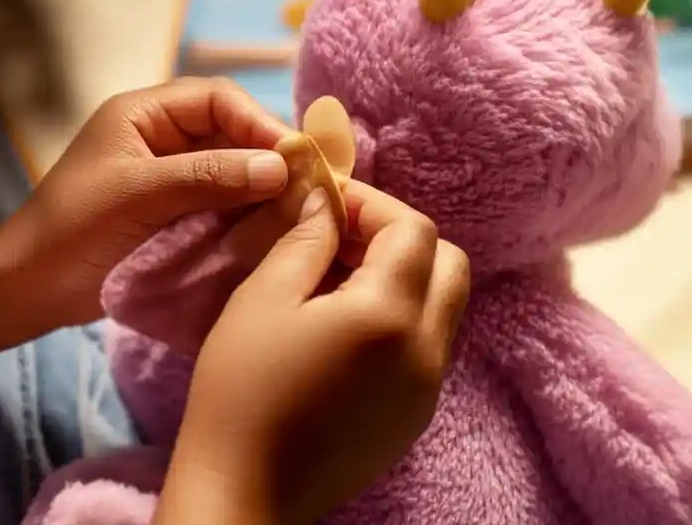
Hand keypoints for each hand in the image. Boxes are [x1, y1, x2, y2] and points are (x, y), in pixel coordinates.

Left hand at [0, 77, 293, 331]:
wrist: (28, 291)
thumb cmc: (72, 231)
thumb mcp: (139, 195)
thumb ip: (208, 177)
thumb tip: (279, 166)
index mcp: (143, 114)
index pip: (218, 99)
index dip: (259, 121)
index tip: (293, 157)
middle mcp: (161, 139)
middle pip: (232, 131)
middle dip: (268, 154)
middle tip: (308, 185)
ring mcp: (170, 178)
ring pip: (233, 169)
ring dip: (263, 187)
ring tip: (299, 209)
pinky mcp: (176, 215)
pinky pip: (224, 203)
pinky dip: (249, 213)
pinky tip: (273, 230)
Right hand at [155, 182, 471, 524]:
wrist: (246, 491)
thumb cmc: (242, 392)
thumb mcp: (263, 299)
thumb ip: (305, 241)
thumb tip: (327, 201)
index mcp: (388, 315)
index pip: (413, 230)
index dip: (373, 206)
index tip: (329, 206)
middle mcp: (425, 350)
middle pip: (449, 263)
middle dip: (402, 238)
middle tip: (343, 239)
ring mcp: (428, 388)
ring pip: (445, 306)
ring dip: (406, 278)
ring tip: (341, 282)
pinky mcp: (417, 416)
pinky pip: (429, 347)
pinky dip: (403, 320)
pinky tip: (347, 329)